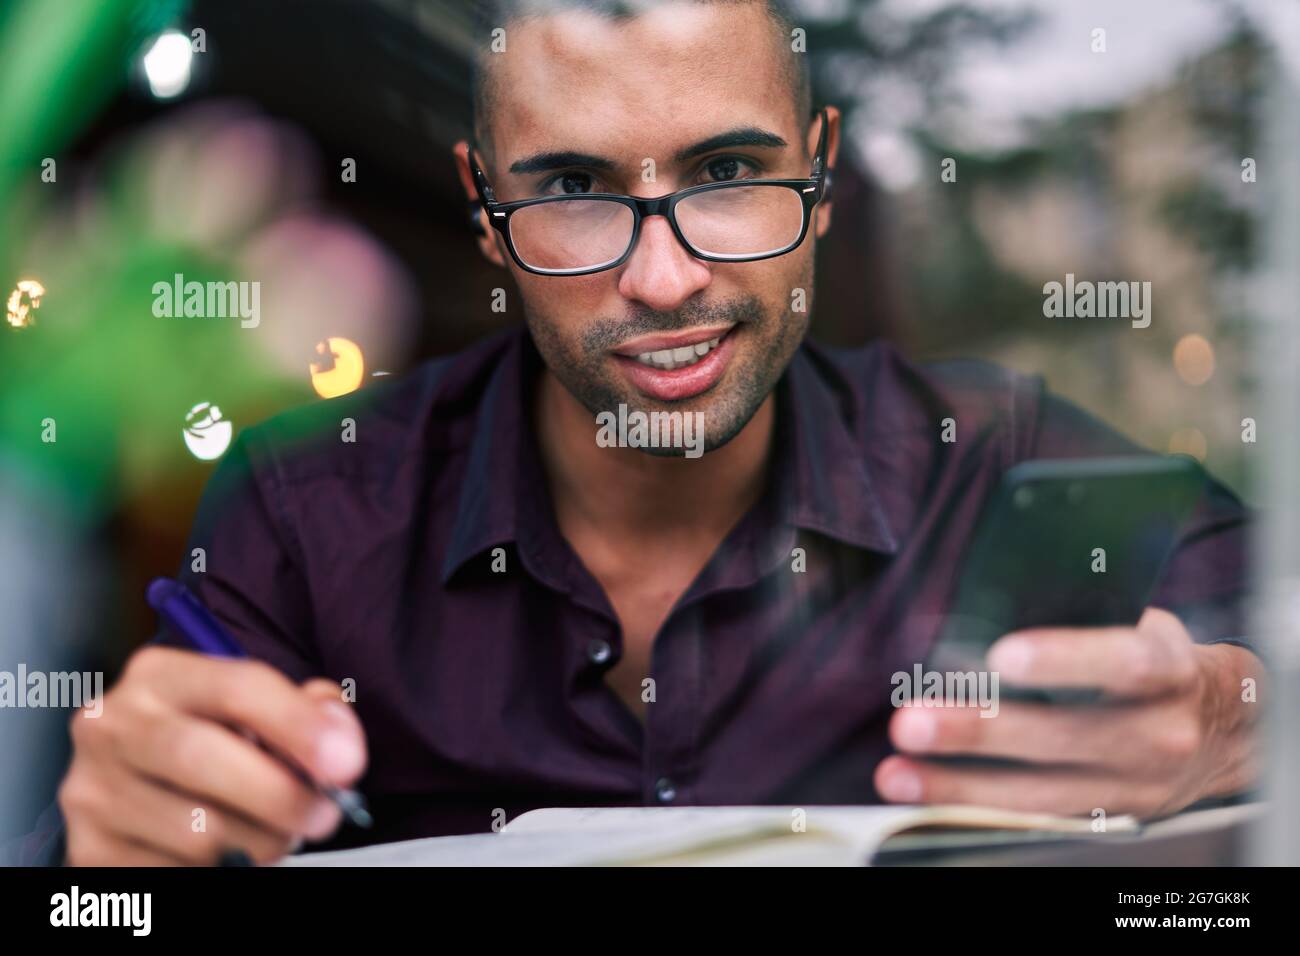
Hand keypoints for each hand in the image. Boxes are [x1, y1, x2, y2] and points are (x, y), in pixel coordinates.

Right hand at [60, 646, 366, 864]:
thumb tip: (337, 740)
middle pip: (202, 757)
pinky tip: (233, 851)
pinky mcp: (91, 849)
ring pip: (195, 830)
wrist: (142, 784)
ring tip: (280, 832)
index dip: (299, 726)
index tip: (346, 763)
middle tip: (326, 814)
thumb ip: (307, 709)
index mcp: (160, 674)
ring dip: (260, 840)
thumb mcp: (256, 708)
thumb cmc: (215, 740)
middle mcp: (112, 724)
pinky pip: (176, 871)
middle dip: (280, 793)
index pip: (237, 687)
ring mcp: (93, 789)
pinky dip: (222, 868)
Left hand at [874, 607, 1260, 818]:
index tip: (1003, 657)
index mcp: (1171, 672)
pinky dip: (972, 807)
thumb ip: (1087, 615)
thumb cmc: (1163, 662)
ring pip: (1041, 793)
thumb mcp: (1144, 626)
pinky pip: (1035, 817)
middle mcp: (1159, 735)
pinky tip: (922, 791)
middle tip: (914, 720)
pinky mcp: (1106, 817)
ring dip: (960, 785)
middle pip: (1065, 736)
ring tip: (899, 771)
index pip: (1124, 662)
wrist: (1227, 730)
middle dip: (982, 732)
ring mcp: (1134, 786)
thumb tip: (993, 593)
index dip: (1066, 659)